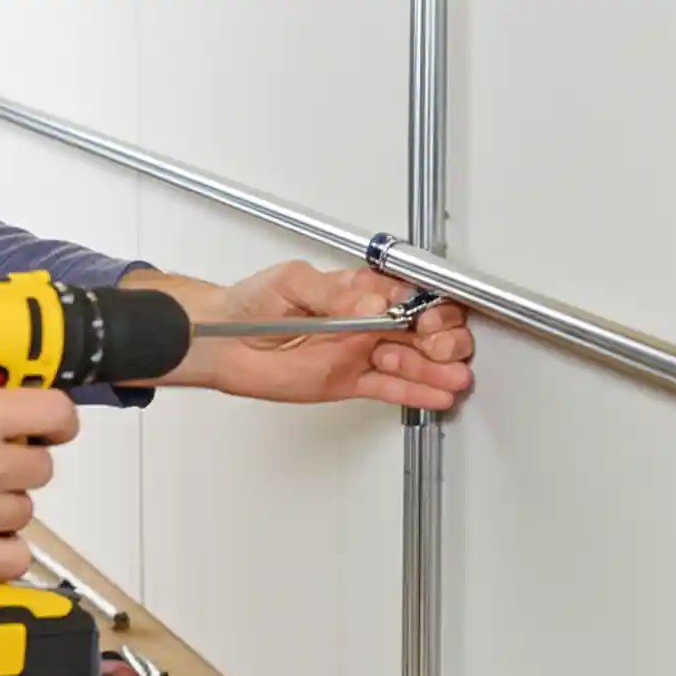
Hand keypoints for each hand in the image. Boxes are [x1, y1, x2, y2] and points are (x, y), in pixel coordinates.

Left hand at [121, 262, 472, 408]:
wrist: (222, 343)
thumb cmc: (249, 304)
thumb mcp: (290, 282)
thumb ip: (334, 293)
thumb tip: (372, 302)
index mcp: (356, 289)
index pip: (409, 293)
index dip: (430, 306)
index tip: (429, 317)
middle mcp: (365, 320)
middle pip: (423, 327)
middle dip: (442, 337)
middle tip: (437, 346)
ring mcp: (359, 351)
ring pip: (413, 359)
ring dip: (438, 367)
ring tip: (453, 377)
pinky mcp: (349, 380)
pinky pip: (390, 386)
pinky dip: (416, 391)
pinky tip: (438, 393)